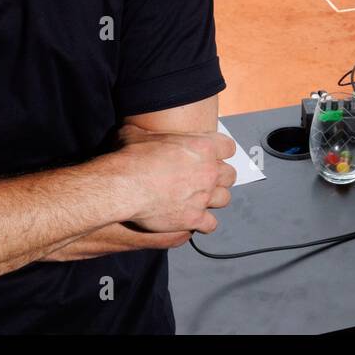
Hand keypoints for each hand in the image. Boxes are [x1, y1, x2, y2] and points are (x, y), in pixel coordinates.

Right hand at [115, 125, 235, 235]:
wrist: (124, 187)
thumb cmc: (131, 158)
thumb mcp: (140, 134)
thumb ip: (150, 133)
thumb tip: (138, 131)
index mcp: (202, 147)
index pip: (228, 147)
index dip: (220, 151)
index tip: (212, 155)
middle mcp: (208, 171)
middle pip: (230, 175)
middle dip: (219, 176)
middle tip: (205, 178)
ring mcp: (203, 196)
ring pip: (224, 199)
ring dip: (214, 199)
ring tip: (200, 198)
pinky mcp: (193, 218)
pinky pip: (210, 224)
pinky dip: (203, 223)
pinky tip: (193, 219)